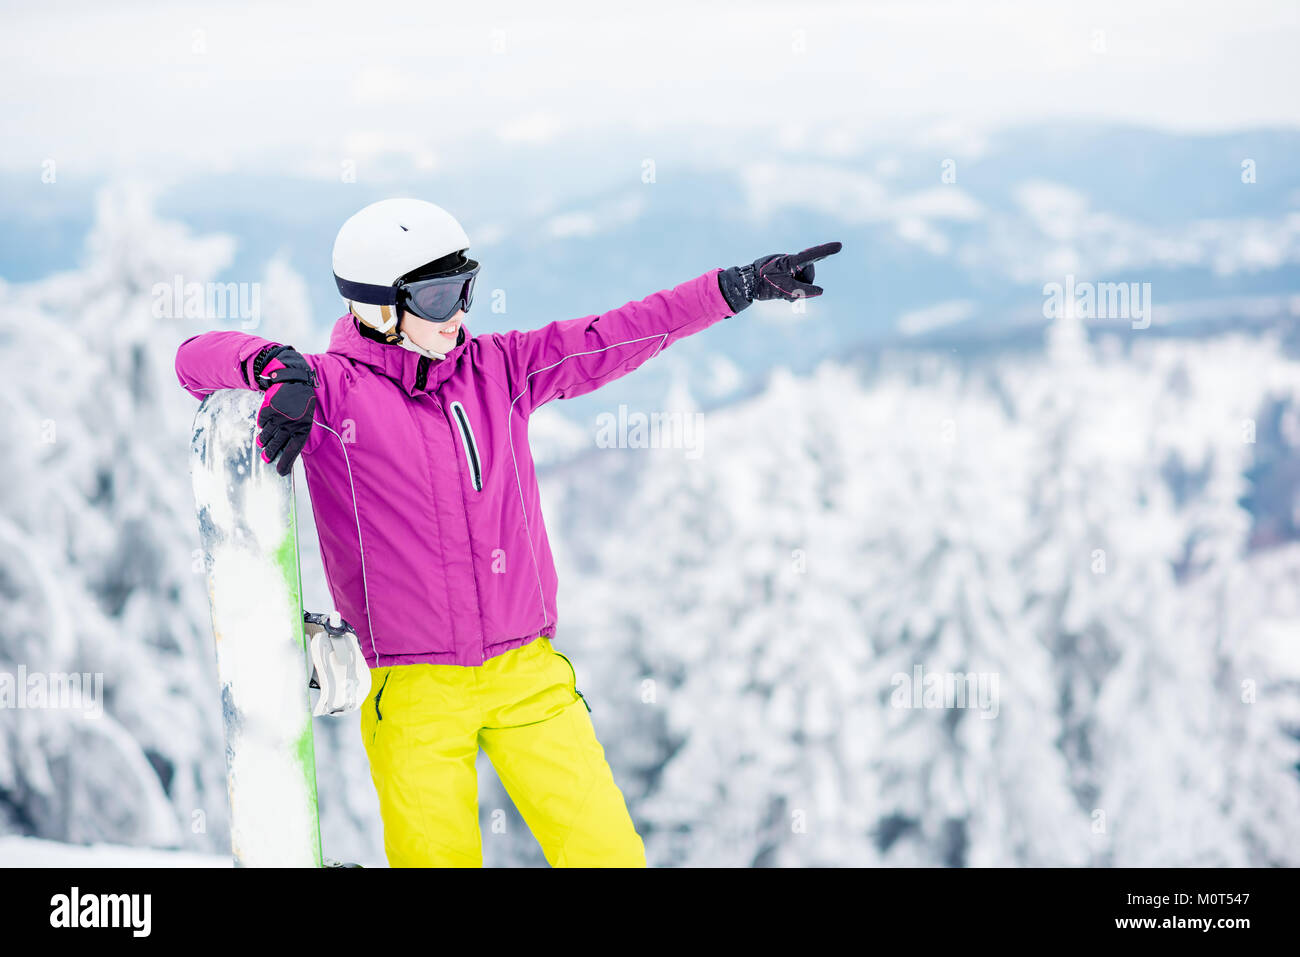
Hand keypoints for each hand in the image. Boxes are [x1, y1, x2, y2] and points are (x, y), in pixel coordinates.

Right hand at [254, 345, 316, 475]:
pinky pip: (262, 423)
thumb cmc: (301, 404)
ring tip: (262, 444)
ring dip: (264, 441)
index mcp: (302, 429)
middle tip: (266, 458)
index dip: (286, 463)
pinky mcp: (268, 410)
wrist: (294, 381)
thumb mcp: (305, 419)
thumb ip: (296, 433)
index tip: (280, 472)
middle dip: (270, 453)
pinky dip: (262, 426)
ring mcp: (278, 418)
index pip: (292, 451)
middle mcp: (290, 425)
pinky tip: (264, 426)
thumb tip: (284, 450)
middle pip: (276, 445)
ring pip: (267, 436)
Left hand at [718, 241, 842, 311]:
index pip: (812, 255)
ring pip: (802, 280)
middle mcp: (791, 261)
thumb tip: (821, 291)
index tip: (839, 245)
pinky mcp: (784, 272)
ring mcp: (788, 266)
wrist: (745, 283)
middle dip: (804, 286)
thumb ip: (803, 290)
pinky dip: (793, 290)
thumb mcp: (784, 289)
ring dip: (797, 290)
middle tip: (790, 296)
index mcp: (791, 261)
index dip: (826, 251)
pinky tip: (783, 295)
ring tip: (783, 296)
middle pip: (809, 274)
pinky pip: (795, 281)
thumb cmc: (763, 284)